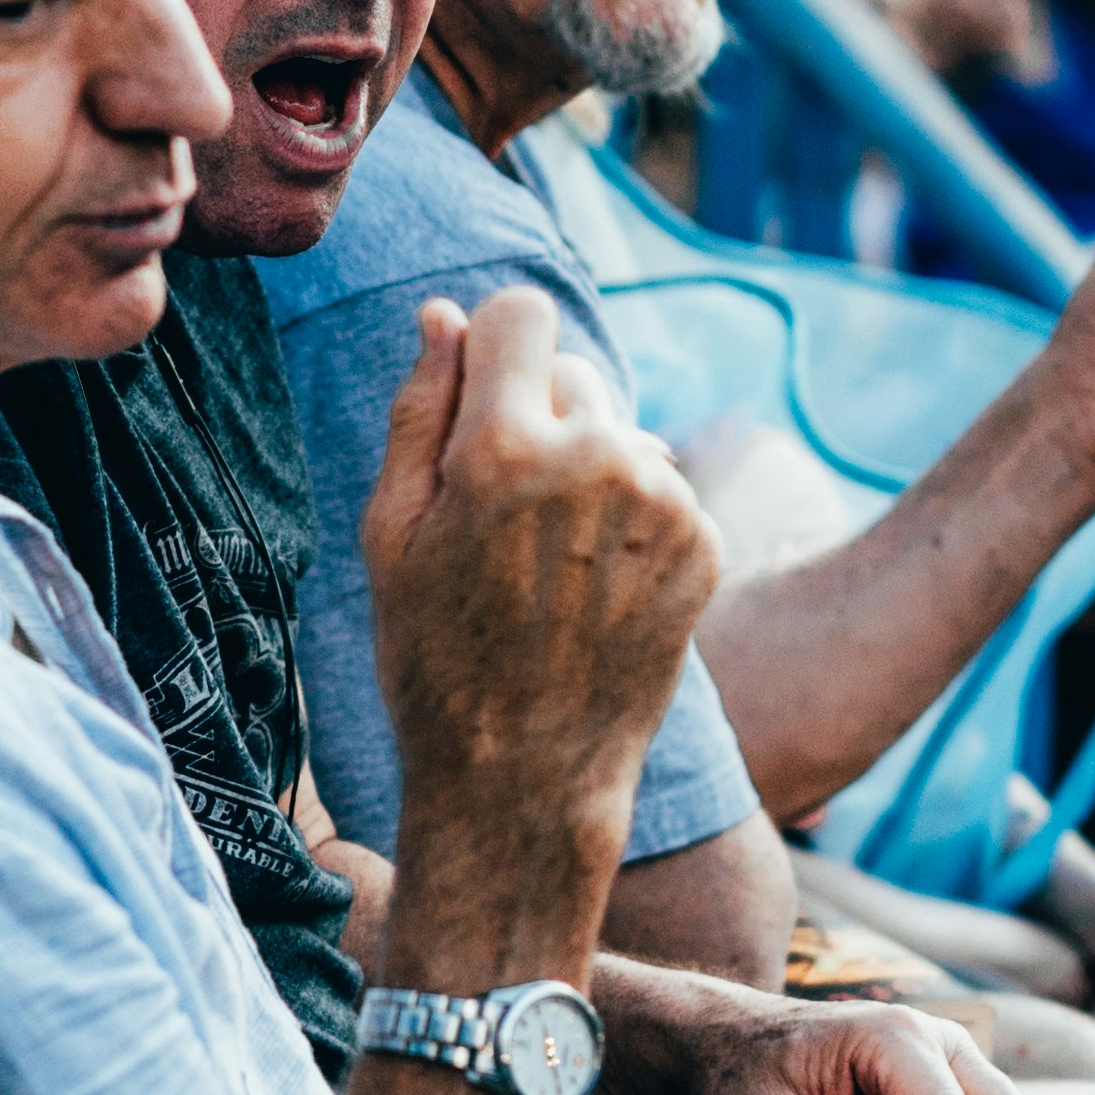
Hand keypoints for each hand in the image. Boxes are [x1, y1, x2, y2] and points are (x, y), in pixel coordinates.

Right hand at [363, 288, 720, 945]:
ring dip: (587, 470)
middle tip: (501, 518)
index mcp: (504, 444)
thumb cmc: (435, 659)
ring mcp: (662, 500)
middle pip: (572, 372)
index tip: (477, 403)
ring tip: (547, 564)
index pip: (520, 314)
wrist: (525, 780)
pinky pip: (659, 488)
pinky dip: (628, 521)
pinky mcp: (703, 542)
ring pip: (619, 432)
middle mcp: (598, 456)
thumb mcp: (391, 534)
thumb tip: (443, 316)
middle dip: (537, 419)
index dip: (491, 349)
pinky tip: (592, 589)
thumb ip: (417, 410)